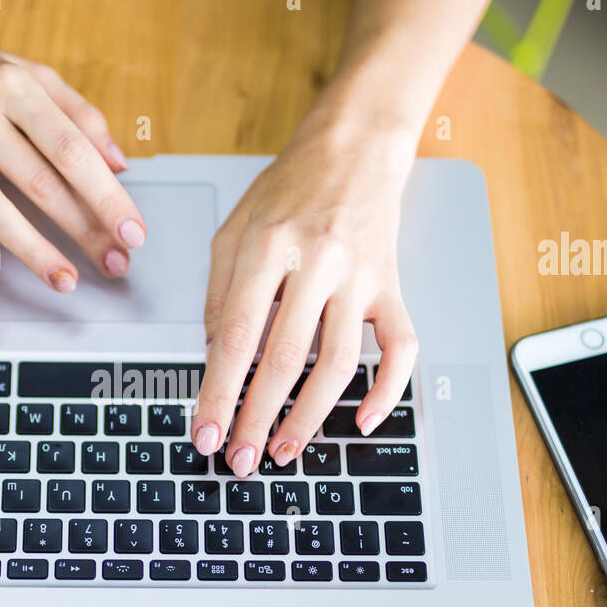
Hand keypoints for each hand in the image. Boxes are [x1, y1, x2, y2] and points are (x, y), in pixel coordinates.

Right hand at [0, 5, 145, 298]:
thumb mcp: (26, 73)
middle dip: (84, 229)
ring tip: (64, 278)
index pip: (73, 150)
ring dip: (32, 250)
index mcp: (14, 87)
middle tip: (114, 261)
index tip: (133, 230)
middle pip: (40, 182)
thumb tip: (118, 164)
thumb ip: (77, 114)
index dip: (108, 196)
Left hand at [191, 112, 419, 475]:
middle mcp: (316, 262)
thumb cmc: (288, 188)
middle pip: (284, 359)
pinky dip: (387, 390)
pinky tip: (365, 421)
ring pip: (338, 363)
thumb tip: (214, 359)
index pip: (235, 337)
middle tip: (239, 460)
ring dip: (310, 418)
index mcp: (266, 247)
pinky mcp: (393, 286)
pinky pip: (401, 347)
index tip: (204, 433)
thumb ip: (219, 293)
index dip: (218, 393)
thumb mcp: (233, 229)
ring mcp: (361, 276)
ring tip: (283, 449)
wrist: (355, 145)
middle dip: (256, 418)